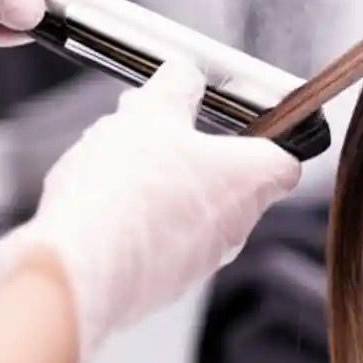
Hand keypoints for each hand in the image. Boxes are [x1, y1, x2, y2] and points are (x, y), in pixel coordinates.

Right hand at [0, 60, 301, 362]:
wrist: (77, 270)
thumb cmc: (125, 194)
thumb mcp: (150, 116)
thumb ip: (174, 90)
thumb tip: (185, 76)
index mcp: (246, 183)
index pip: (284, 164)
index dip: (270, 140)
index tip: (247, 123)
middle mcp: (232, 230)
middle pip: (227, 183)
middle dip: (191, 152)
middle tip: (153, 127)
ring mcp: (195, 264)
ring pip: (188, 211)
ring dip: (160, 183)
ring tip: (114, 158)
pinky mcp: (157, 286)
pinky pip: (156, 243)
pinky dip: (135, 220)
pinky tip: (99, 200)